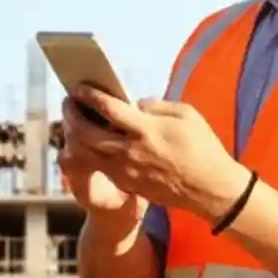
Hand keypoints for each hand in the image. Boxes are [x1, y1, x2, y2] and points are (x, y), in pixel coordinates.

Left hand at [63, 84, 251, 222]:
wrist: (210, 189)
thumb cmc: (203, 147)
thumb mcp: (186, 115)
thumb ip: (155, 106)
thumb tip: (135, 105)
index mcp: (146, 130)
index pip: (108, 108)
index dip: (90, 96)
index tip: (79, 87)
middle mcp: (130, 152)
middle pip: (86, 133)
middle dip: (72, 115)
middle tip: (68, 103)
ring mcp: (126, 171)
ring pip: (87, 153)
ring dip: (76, 135)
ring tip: (74, 121)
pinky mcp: (127, 184)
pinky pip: (101, 166)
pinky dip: (92, 152)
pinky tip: (93, 141)